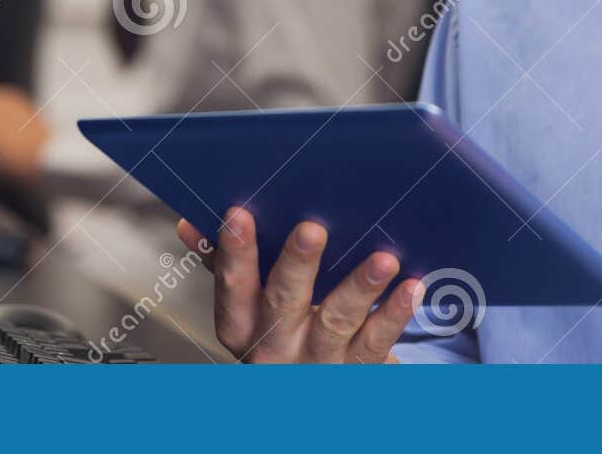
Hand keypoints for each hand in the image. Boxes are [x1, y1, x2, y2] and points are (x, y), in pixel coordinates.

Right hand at [175, 208, 422, 362]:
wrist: (309, 388)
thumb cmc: (277, 328)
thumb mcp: (244, 304)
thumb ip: (222, 262)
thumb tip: (190, 222)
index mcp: (242, 325)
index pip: (233, 288)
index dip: (234, 253)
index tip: (239, 214)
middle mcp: (276, 348)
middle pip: (283, 304)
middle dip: (297, 266)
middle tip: (312, 229)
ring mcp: (319, 362)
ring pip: (337, 324)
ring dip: (359, 288)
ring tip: (382, 259)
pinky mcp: (358, 372)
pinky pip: (377, 344)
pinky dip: (395, 314)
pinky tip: (411, 286)